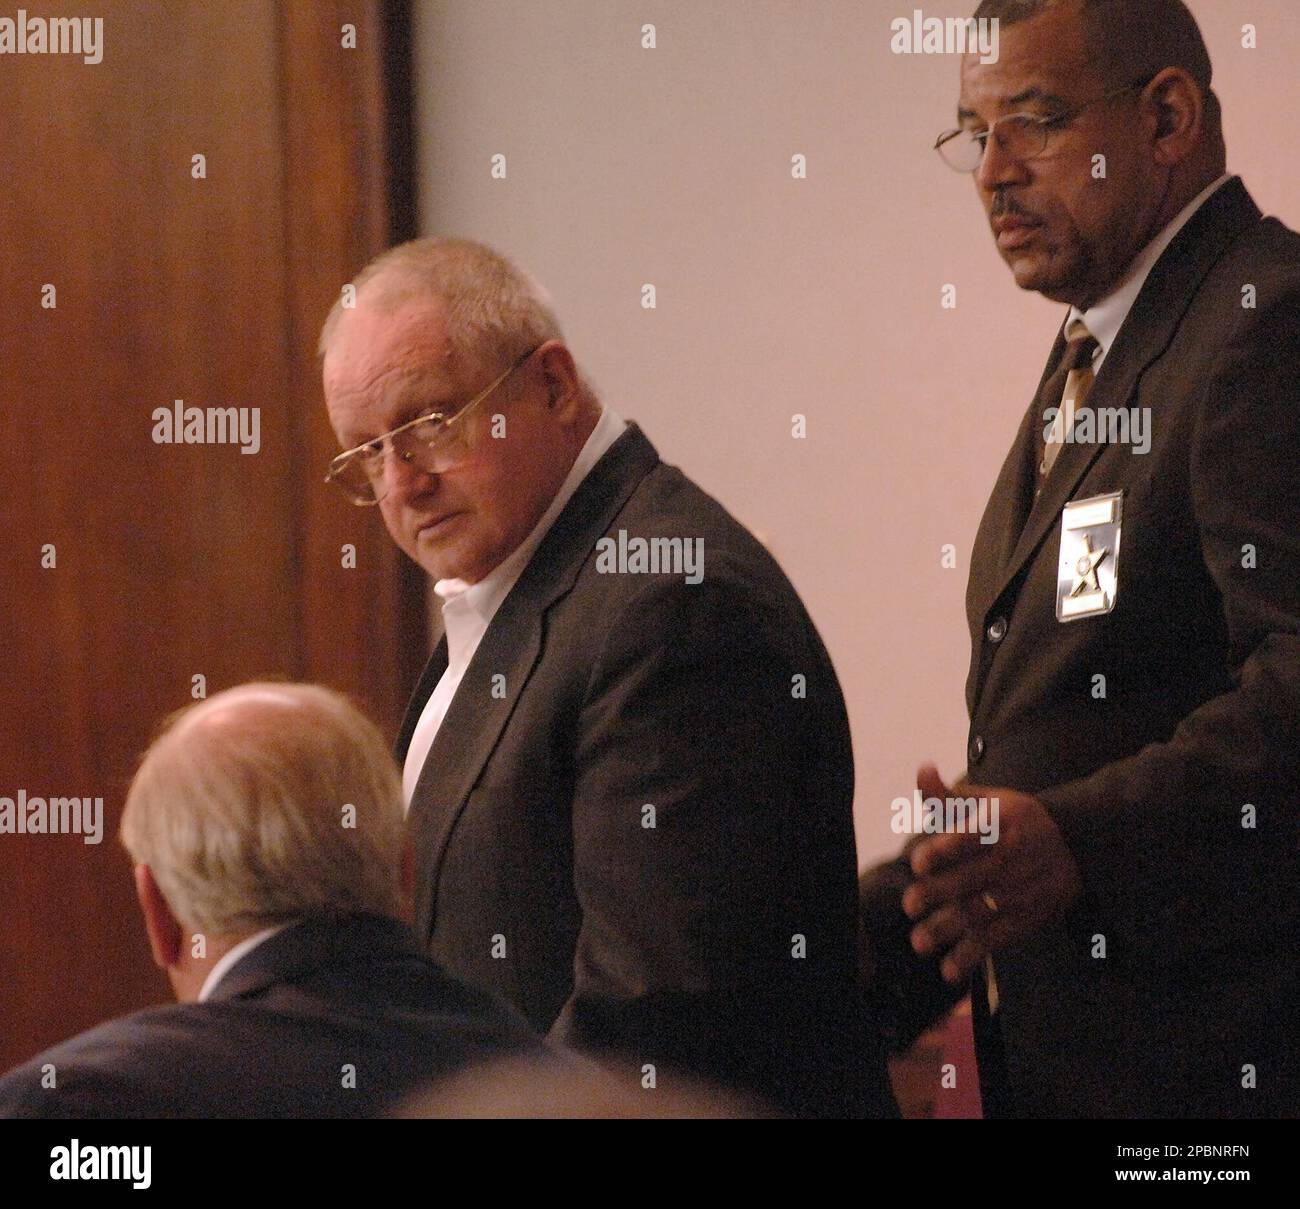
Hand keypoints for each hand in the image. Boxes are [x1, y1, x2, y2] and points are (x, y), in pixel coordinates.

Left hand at [902, 765, 1082, 983]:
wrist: (1076, 844)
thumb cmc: (1014, 820)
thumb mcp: (988, 801)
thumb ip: (949, 795)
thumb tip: (922, 768)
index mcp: (1002, 823)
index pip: (971, 837)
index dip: (944, 850)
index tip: (918, 862)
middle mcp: (1013, 858)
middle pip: (972, 879)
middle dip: (939, 894)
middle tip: (910, 905)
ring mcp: (1022, 891)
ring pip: (982, 912)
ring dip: (948, 930)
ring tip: (919, 942)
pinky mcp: (1028, 918)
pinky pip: (999, 939)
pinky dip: (974, 955)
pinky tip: (949, 968)